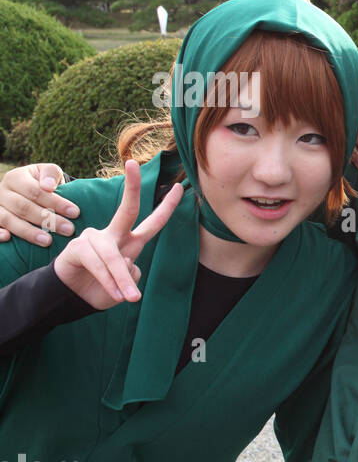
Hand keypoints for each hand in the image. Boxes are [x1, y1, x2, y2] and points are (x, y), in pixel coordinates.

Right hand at [0, 162, 77, 244]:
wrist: (29, 190)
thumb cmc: (43, 183)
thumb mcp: (49, 173)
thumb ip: (51, 174)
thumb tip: (48, 186)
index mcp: (15, 178)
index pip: (35, 191)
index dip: (55, 203)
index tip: (75, 213)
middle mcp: (2, 192)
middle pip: (23, 207)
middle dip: (47, 220)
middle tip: (68, 229)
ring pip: (8, 219)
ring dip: (28, 232)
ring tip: (47, 241)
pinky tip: (8, 239)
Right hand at [53, 159, 182, 309]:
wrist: (73, 297)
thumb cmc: (102, 288)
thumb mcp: (125, 285)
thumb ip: (130, 274)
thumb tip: (125, 264)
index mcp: (130, 241)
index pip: (152, 222)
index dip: (166, 206)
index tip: (179, 187)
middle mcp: (114, 234)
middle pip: (127, 209)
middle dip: (132, 187)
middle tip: (133, 163)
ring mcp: (94, 238)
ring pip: (114, 257)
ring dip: (122, 280)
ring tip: (130, 298)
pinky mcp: (78, 248)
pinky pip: (100, 265)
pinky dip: (109, 282)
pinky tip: (114, 293)